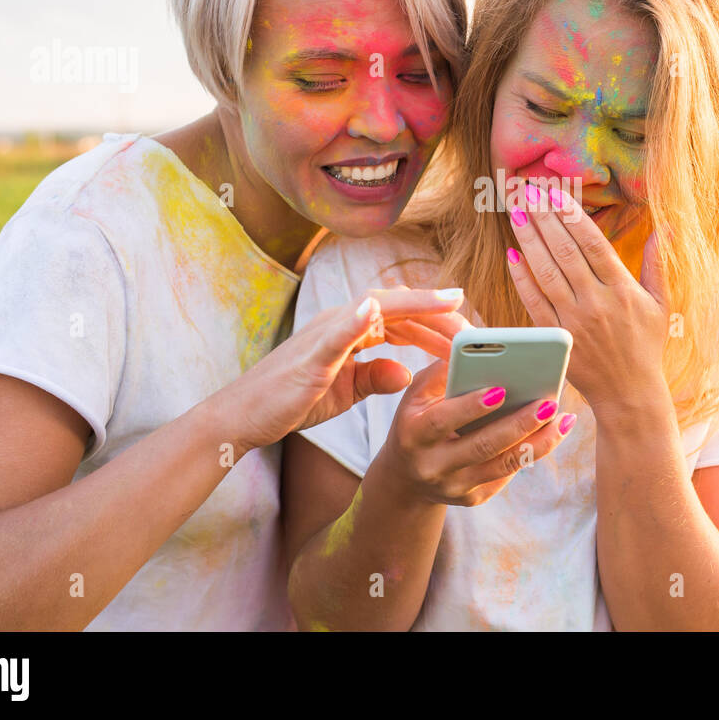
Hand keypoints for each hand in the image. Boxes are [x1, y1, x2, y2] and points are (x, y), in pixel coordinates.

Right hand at [226, 288, 468, 451]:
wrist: (243, 417)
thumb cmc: (292, 401)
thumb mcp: (347, 391)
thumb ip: (376, 377)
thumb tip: (407, 374)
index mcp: (350, 329)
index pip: (403, 318)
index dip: (437, 321)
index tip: (469, 330)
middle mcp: (340, 321)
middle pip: (400, 307)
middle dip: (439, 313)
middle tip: (475, 325)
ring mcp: (324, 332)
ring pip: (377, 307)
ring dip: (416, 304)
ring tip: (451, 302)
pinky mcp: (310, 354)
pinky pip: (335, 331)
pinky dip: (355, 317)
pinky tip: (376, 308)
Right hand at [377, 359, 572, 506]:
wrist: (406, 479)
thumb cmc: (418, 420)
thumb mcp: (417, 395)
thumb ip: (441, 372)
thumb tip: (475, 343)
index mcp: (414, 434)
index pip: (442, 420)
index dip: (471, 407)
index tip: (501, 389)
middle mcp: (432, 465)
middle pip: (482, 447)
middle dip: (518, 425)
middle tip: (549, 403)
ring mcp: (454, 486)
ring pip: (503, 466)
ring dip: (538, 442)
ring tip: (563, 418)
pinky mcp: (474, 498)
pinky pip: (507, 475)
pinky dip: (532, 452)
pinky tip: (553, 432)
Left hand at [503, 181, 671, 413]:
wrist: (629, 393)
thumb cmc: (646, 346)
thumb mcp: (660, 304)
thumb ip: (657, 264)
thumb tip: (666, 228)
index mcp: (622, 289)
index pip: (593, 243)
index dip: (572, 215)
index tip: (556, 192)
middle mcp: (597, 302)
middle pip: (565, 251)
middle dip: (545, 217)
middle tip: (528, 190)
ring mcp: (574, 321)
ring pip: (546, 272)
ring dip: (529, 240)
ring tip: (517, 211)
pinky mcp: (556, 337)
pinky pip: (534, 303)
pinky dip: (522, 278)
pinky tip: (511, 254)